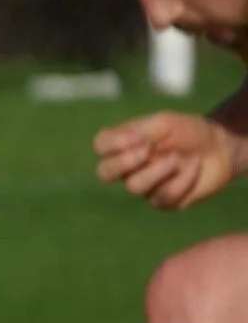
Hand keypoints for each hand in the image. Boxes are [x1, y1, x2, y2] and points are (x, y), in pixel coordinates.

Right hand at [94, 111, 245, 210]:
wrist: (221, 149)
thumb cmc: (189, 131)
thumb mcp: (164, 121)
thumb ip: (138, 129)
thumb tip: (123, 144)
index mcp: (124, 144)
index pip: (100, 146)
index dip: (114, 144)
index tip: (140, 137)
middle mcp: (128, 167)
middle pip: (104, 173)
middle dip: (124, 163)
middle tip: (146, 152)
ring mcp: (145, 186)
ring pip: (134, 187)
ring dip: (158, 170)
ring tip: (177, 158)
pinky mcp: (164, 201)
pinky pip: (163, 196)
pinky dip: (182, 179)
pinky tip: (194, 167)